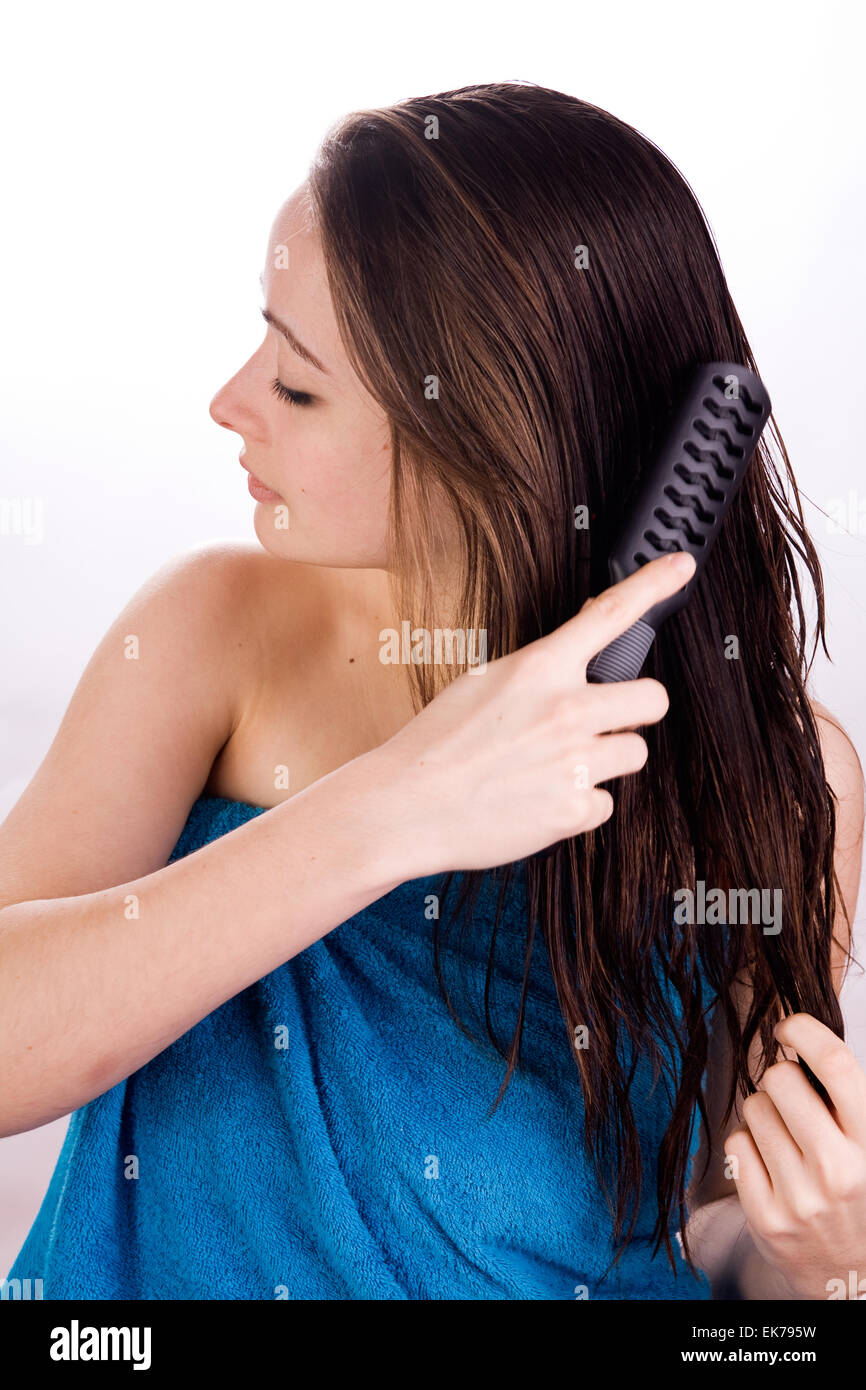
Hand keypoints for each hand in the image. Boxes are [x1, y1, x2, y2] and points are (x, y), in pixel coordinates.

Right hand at [371, 549, 695, 876]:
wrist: (406, 805)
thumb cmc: (437, 744)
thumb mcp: (485, 683)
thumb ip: (540, 670)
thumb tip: (578, 655)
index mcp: (540, 668)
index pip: (610, 613)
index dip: (654, 584)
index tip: (681, 566)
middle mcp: (566, 709)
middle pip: (653, 699)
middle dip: (635, 710)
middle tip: (605, 719)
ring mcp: (574, 762)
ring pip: (634, 752)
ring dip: (605, 759)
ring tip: (556, 766)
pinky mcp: (573, 810)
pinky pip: (604, 803)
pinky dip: (579, 805)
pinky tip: (540, 800)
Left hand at [724, 1014, 865, 1299]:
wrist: (854, 1278)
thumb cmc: (860, 1194)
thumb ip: (846, 1098)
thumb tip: (800, 1041)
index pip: (835, 1064)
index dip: (805, 1031)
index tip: (789, 1028)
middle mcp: (839, 1170)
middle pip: (780, 1080)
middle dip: (780, 1078)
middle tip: (792, 1099)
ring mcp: (799, 1197)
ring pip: (754, 1109)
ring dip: (765, 1114)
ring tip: (787, 1140)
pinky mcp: (766, 1217)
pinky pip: (736, 1144)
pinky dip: (748, 1145)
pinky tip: (771, 1164)